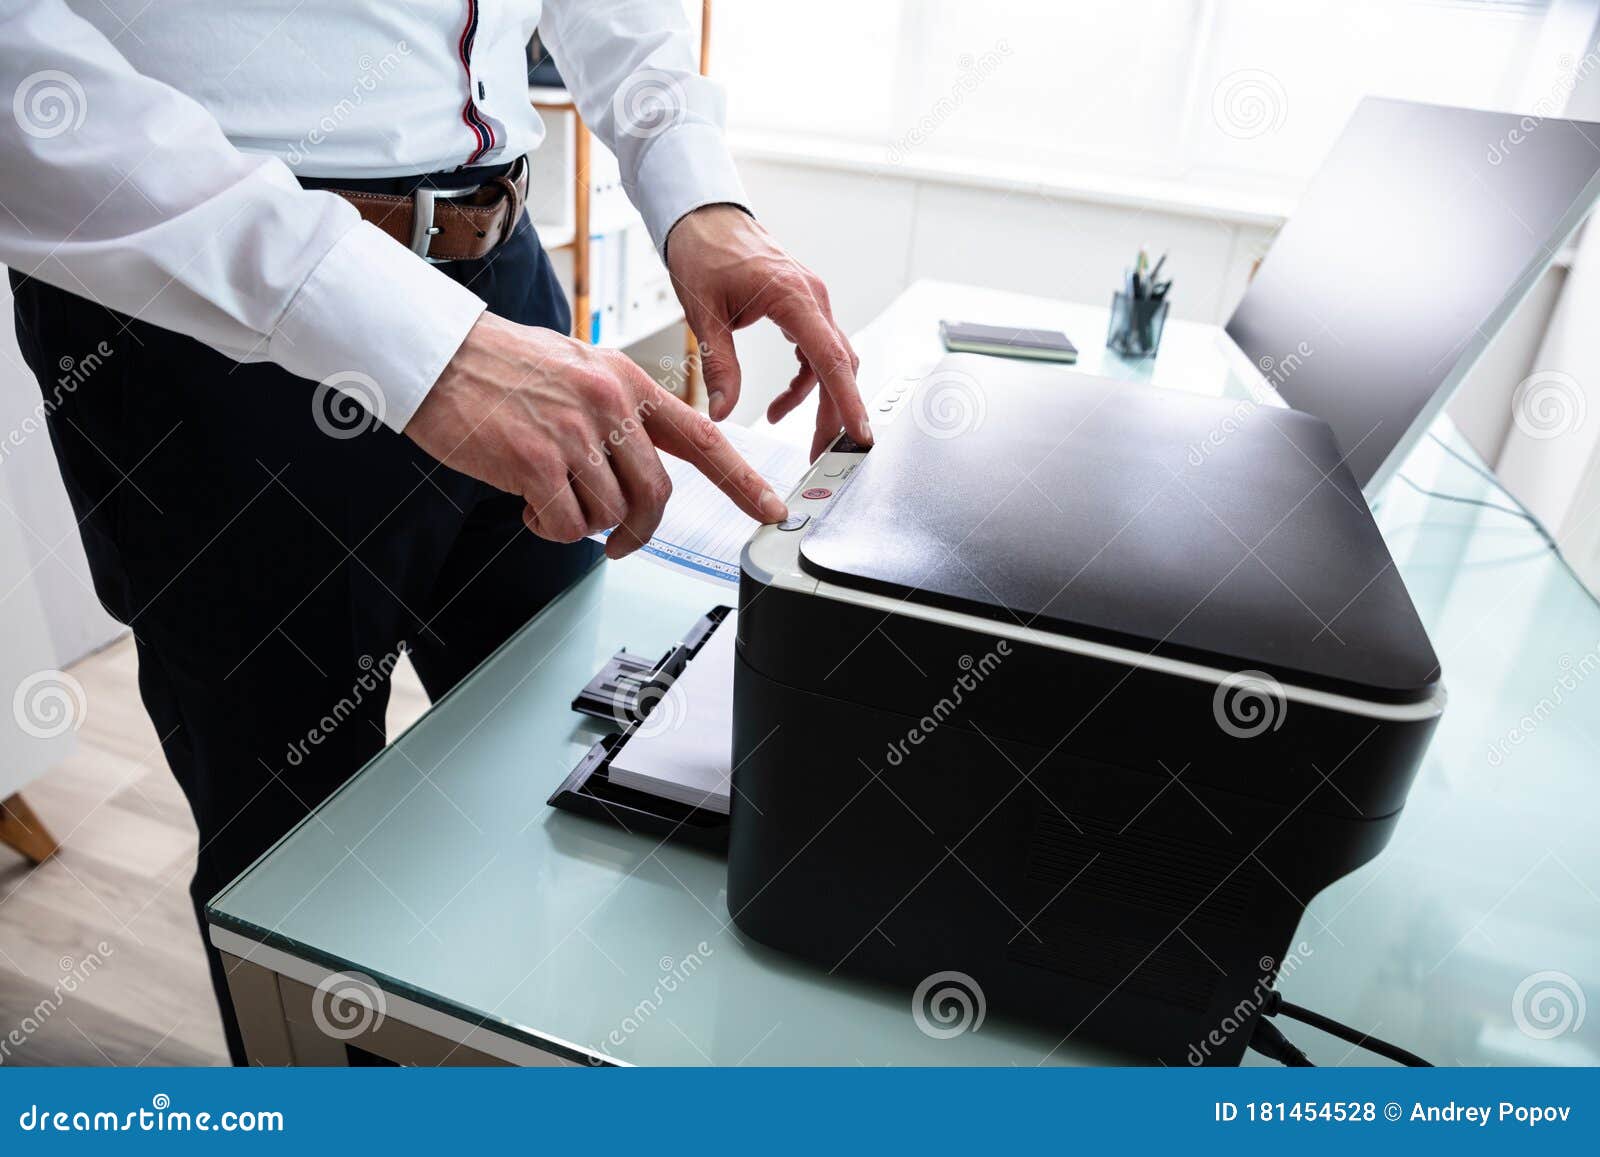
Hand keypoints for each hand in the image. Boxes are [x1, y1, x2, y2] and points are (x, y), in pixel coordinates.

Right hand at [406, 312, 787, 557]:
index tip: (770, 509)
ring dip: (584, 524)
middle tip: (618, 541)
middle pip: (657, 495)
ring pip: (610, 514)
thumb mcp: (578, 369)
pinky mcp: (536, 461)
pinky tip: (529, 506)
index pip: (703, 438)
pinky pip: (567, 526)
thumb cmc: (500, 365)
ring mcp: (574, 433)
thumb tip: (637, 470)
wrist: (437, 353)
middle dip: (638, 530)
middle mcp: (609, 404)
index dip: (742, 480)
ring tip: (550, 499)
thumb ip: (617, 412)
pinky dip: (551, 530)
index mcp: (627, 381)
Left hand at [666, 205, 871, 460]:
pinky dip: (806, 381)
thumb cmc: (704, 252)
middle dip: (835, 414)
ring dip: (819, 400)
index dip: (847, 400)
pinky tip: (780, 402)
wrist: (704, 217)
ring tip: (796, 432)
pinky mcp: (803, 306)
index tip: (858, 433)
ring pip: (831, 361)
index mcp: (793, 297)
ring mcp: (812, 301)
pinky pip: (817, 351)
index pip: (830, 358)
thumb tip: (723, 412)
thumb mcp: (704, 314)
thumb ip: (719, 366)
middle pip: (839, 366)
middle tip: (822, 453)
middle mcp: (812, 298)